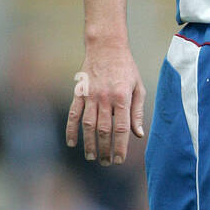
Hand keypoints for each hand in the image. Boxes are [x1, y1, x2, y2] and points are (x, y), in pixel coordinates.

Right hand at [66, 44, 145, 164]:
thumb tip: (138, 134)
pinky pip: (73, 114)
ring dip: (89, 143)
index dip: (120, 146)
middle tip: (106, 162)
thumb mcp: (138, 87)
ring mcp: (90, 96)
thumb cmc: (126, 67)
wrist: (106, 46)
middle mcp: (105, 98)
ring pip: (88, 125)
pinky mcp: (79, 93)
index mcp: (122, 98)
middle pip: (104, 130)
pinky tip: (72, 143)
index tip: (119, 160)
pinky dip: (71, 129)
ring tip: (91, 157)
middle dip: (105, 149)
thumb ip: (137, 112)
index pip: (121, 129)